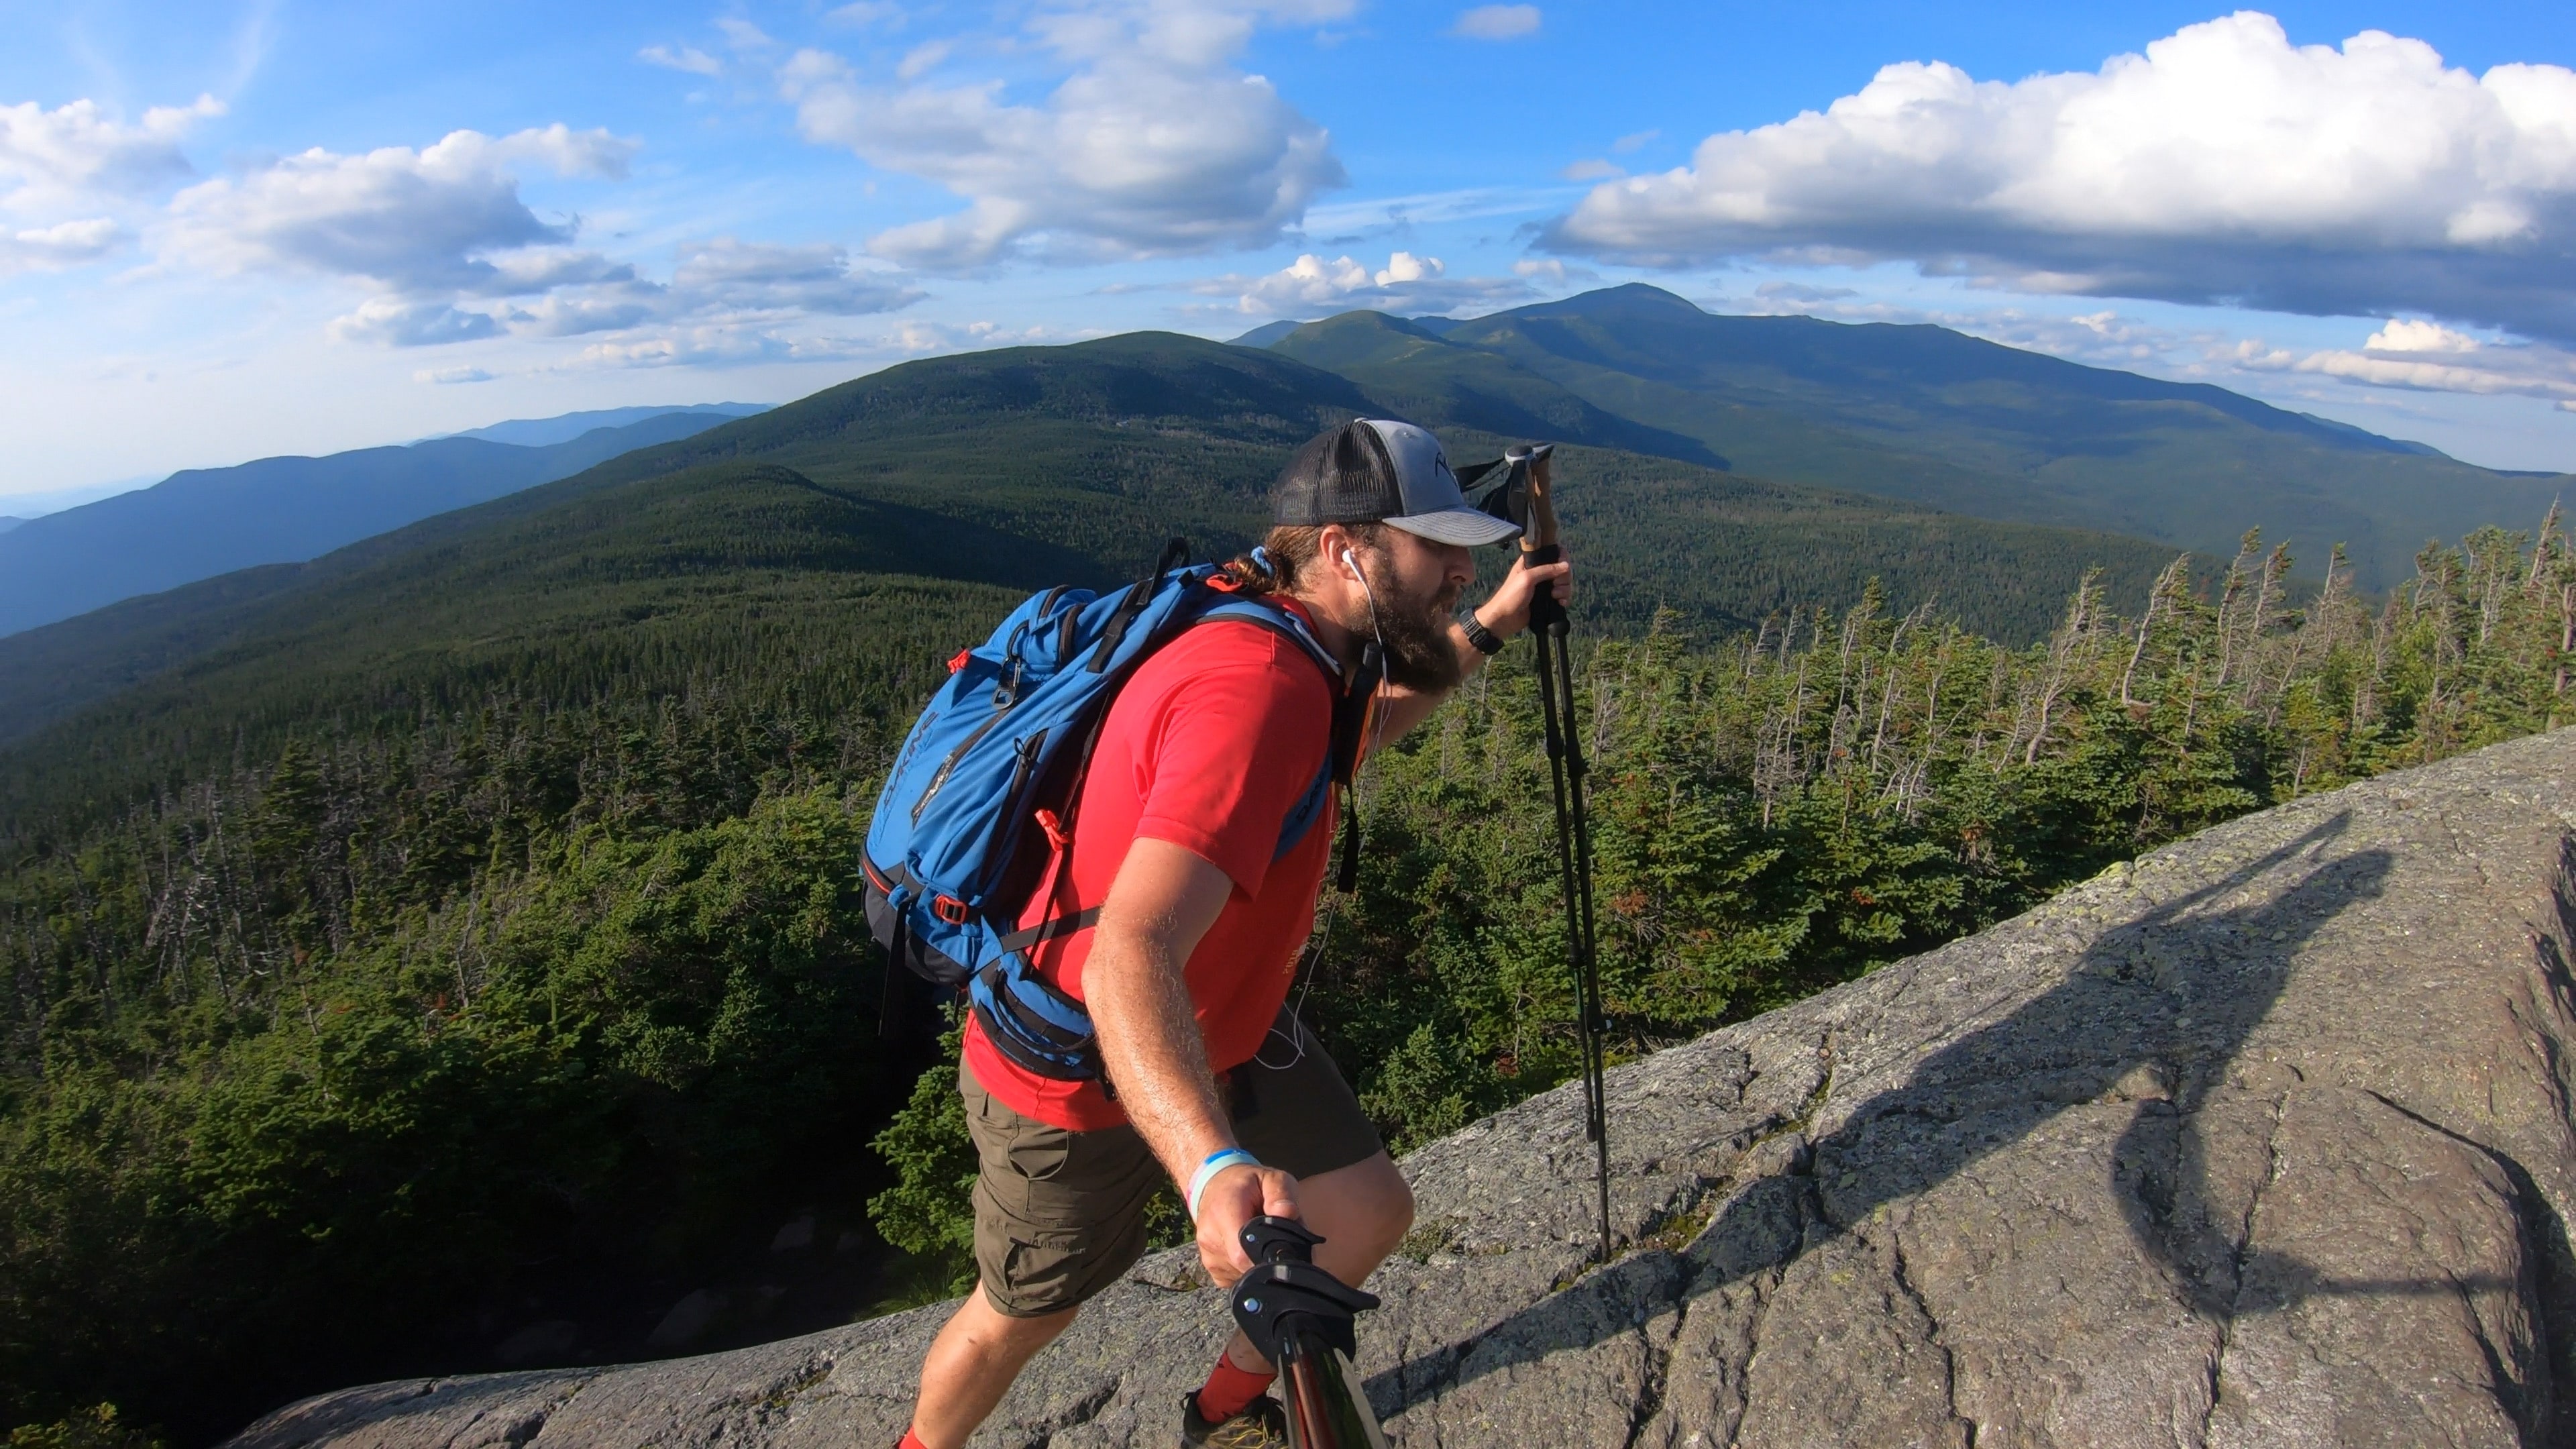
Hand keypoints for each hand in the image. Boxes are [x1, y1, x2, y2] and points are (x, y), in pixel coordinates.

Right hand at [1194, 1164, 1300, 1285]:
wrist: (1215, 1185)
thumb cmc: (1247, 1184)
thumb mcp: (1271, 1177)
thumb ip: (1282, 1194)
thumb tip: (1289, 1213)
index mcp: (1224, 1213)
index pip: (1242, 1253)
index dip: (1267, 1258)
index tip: (1283, 1250)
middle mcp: (1211, 1238)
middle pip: (1245, 1267)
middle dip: (1267, 1260)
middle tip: (1276, 1242)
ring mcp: (1209, 1256)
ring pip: (1242, 1275)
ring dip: (1257, 1264)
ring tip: (1261, 1242)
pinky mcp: (1212, 1269)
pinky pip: (1235, 1279)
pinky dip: (1247, 1270)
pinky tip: (1250, 1251)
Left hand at [1476, 553, 1573, 638]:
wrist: (1504, 620)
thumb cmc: (1511, 596)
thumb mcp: (1527, 578)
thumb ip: (1547, 570)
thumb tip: (1566, 565)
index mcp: (1532, 562)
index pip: (1553, 552)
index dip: (1561, 557)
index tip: (1563, 565)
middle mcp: (1540, 572)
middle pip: (1562, 568)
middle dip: (1564, 577)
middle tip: (1555, 585)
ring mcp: (1545, 587)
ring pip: (1564, 583)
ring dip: (1564, 589)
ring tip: (1555, 596)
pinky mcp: (1548, 600)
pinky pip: (1563, 595)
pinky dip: (1565, 598)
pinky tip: (1561, 603)